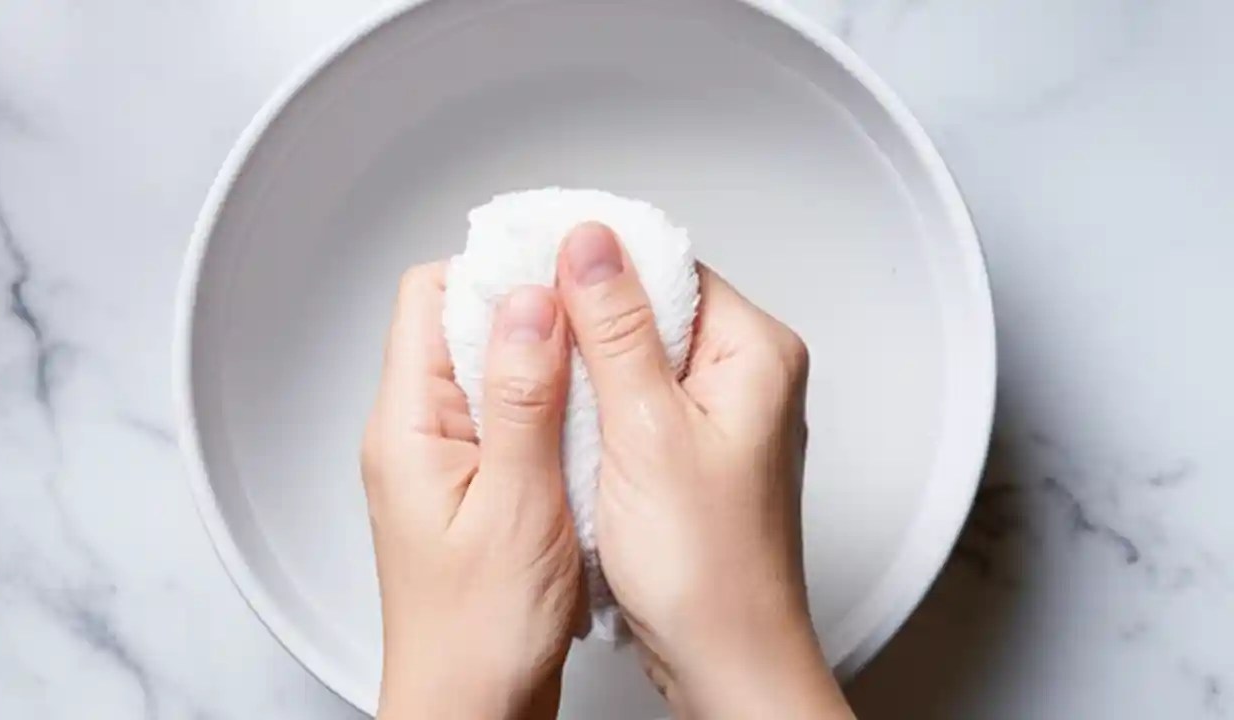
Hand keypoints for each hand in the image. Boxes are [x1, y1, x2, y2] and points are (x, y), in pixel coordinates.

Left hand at [361, 263, 581, 719]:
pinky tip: (590, 419)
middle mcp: (418, 435)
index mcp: (408, 427)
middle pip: (463, 324)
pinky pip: (512, 416)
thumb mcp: (515, 504)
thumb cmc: (478, 634)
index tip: (557, 260)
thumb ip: (522, 399)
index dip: (494, 268)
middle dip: (531, 306)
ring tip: (600, 359)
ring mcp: (448, 460)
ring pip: (494, 369)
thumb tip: (530, 304)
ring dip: (548, 358)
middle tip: (594, 305)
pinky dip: (552, 405)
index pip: (430, 297)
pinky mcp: (479, 486)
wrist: (472, 709)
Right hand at [556, 223, 854, 718]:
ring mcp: (725, 418)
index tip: (538, 262)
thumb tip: (591, 245)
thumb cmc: (708, 568)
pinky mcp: (699, 454)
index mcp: (756, 354)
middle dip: (588, 316)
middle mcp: (751, 378)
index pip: (670, 267)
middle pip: (655, 309)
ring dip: (591, 364)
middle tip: (530, 326)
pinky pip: (642, 404)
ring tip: (545, 377)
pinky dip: (602, 406)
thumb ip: (616, 329)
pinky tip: (568, 422)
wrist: (726, 657)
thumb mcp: (644, 430)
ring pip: (643, 358)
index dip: (599, 262)